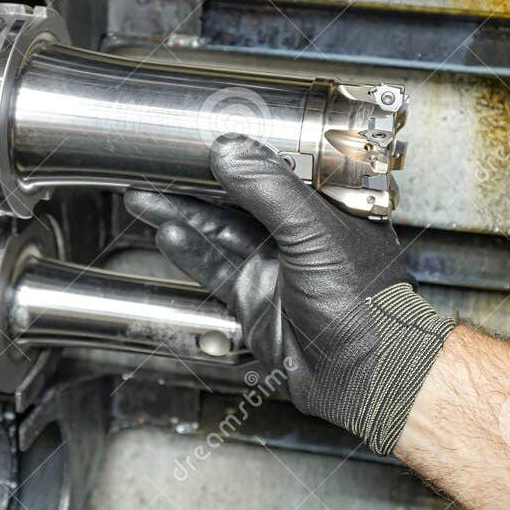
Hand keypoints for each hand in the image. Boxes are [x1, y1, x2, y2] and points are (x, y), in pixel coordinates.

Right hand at [125, 133, 452, 453]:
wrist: (361, 375)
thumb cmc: (365, 305)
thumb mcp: (315, 233)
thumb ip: (270, 190)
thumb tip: (232, 150)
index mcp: (328, 207)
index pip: (278, 166)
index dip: (240, 150)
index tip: (203, 135)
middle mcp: (300, 234)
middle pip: (237, 199)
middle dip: (195, 184)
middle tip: (159, 166)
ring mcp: (275, 268)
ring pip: (218, 233)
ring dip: (181, 215)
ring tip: (144, 198)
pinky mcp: (254, 300)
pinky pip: (215, 270)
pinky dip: (189, 252)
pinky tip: (168, 234)